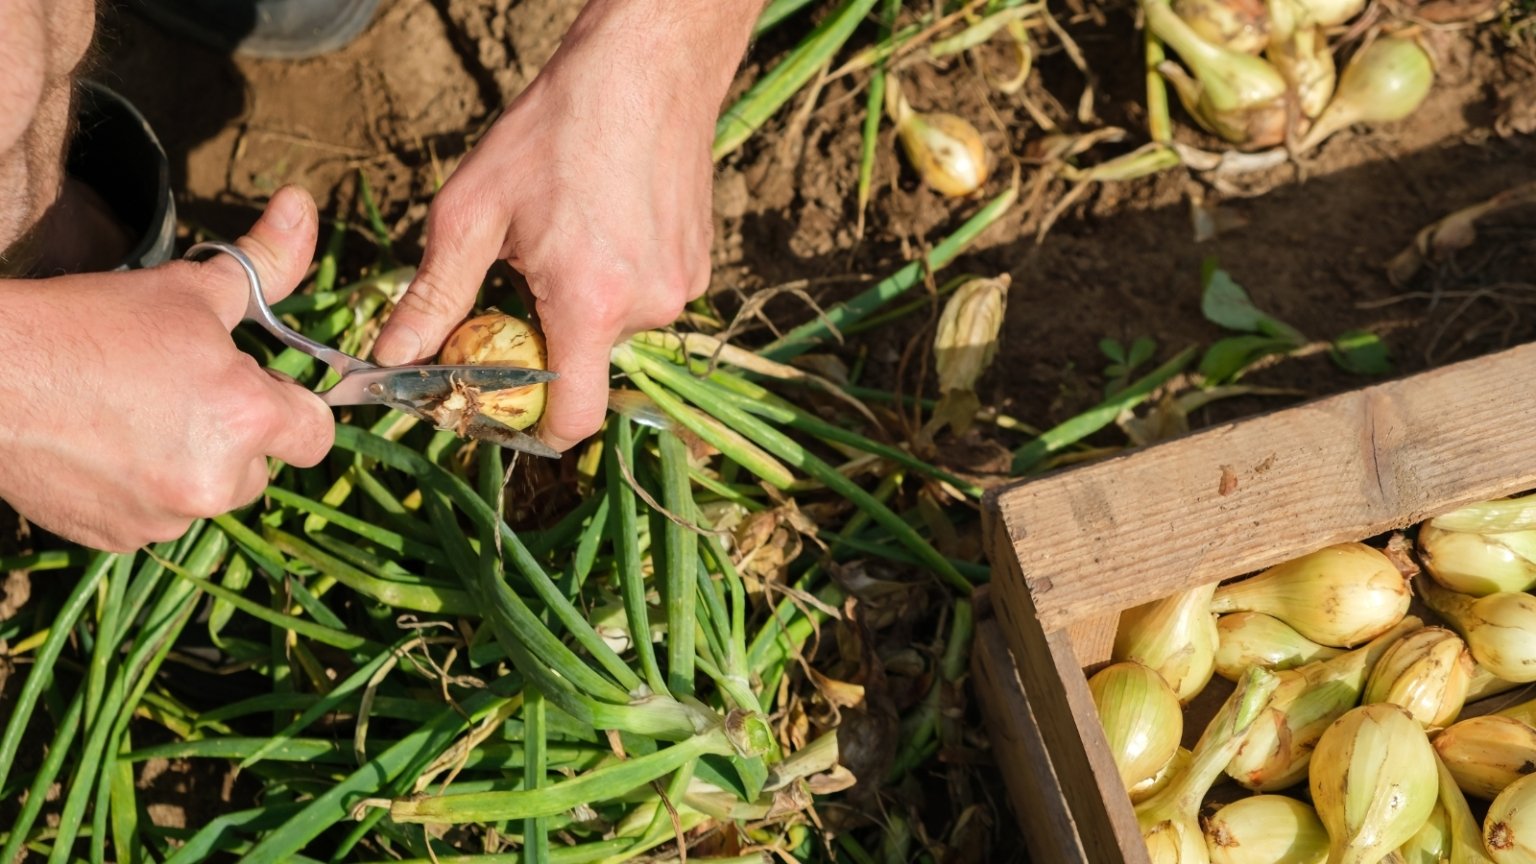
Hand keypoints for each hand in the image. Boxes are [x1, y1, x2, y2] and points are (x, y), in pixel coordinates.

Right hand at [0, 185, 334, 550]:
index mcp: (247, 418)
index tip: (259, 390)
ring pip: (207, 495)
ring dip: (189, 467)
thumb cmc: (89, 325)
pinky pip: (154, 519)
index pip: (315, 434)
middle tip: (181, 394)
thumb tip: (302, 209)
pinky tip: (103, 448)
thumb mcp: (186, 288)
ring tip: (136, 418)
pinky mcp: (118, 539)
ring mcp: (165, 518)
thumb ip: (263, 264)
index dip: (291, 408)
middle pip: (260, 469)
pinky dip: (140, 492)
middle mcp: (216, 481)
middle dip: (235, 437)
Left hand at [372, 0, 761, 451]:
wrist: (646, 66)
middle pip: (585, 366)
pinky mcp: (700, 266)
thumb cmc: (554, 128)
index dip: (534, 431)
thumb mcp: (472, 211)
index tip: (502, 408)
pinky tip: (601, 223)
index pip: (573, 419)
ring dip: (581, 305)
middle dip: (547, 341)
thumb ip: (433, 297)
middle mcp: (647, 308)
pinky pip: (645, 298)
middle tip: (518, 280)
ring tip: (565, 236)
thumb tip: (392, 358)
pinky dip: (615, 280)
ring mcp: (681, 288)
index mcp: (589, 304)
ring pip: (614, 329)